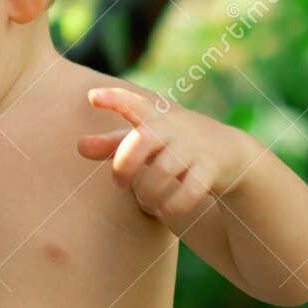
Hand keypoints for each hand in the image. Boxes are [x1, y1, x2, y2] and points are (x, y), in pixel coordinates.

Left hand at [77, 87, 252, 218]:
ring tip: (146, 200)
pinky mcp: (211, 169)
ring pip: (162, 172)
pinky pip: (188, 192)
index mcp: (154, 117)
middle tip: (120, 184)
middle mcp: (174, 128)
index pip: (132, 103)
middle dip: (124, 166)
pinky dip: (172, 206)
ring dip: (148, 193)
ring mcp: (194, 147)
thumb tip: (78, 146)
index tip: (92, 97)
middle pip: (141, 141)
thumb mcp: (145, 138)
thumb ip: (113, 143)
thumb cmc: (173, 143)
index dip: (113, 99)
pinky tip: (163, 210)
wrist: (229, 152)